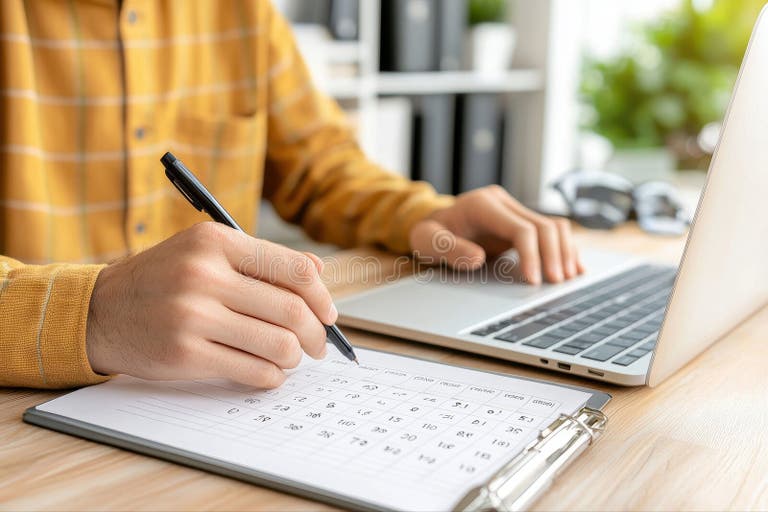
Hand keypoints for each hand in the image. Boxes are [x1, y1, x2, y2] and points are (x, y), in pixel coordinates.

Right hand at [86, 223, 336, 387]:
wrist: (100, 312)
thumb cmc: (163, 280)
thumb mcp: (206, 252)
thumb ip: (261, 258)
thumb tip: (318, 271)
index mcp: (215, 241)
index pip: (295, 270)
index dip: (322, 297)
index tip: (328, 314)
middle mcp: (204, 275)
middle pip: (292, 310)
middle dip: (317, 334)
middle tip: (318, 345)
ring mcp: (193, 316)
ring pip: (279, 344)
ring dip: (295, 357)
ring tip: (291, 358)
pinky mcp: (185, 355)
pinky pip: (253, 371)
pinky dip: (271, 376)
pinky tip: (267, 372)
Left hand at [409, 185, 583, 283]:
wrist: (433, 224)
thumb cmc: (430, 234)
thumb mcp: (427, 242)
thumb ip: (448, 249)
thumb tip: (477, 259)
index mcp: (483, 204)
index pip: (520, 228)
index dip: (532, 254)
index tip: (533, 282)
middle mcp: (503, 203)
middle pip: (544, 225)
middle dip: (554, 255)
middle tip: (558, 284)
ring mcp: (514, 211)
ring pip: (553, 226)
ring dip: (565, 251)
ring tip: (570, 278)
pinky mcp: (521, 223)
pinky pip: (551, 232)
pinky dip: (563, 249)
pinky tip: (573, 269)